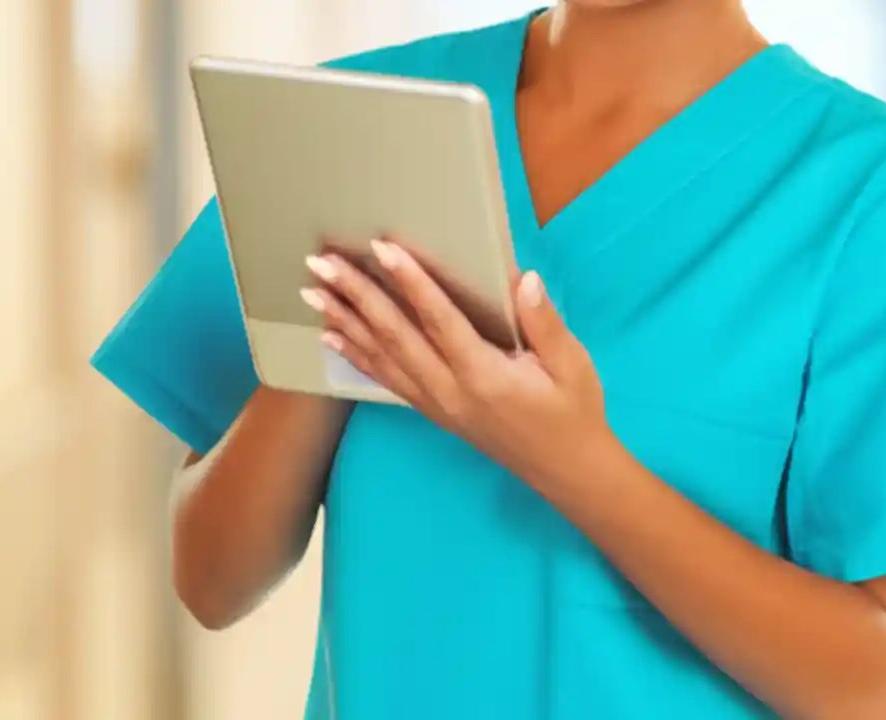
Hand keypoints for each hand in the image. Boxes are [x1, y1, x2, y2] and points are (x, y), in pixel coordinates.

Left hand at [300, 238, 614, 487]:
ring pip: (382, 358)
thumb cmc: (573, 412)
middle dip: (356, 296)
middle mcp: (450, 391)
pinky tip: (333, 337)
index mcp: (485, 375)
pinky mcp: (434, 412)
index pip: (438, 320)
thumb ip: (544, 323)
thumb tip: (523, 279)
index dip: (409, 282)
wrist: (566, 470)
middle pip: (394, 336)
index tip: (381, 249)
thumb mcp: (572, 365)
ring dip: (345, 322)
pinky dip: (357, 355)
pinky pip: (387, 380)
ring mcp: (437, 404)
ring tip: (312, 293)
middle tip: (321, 263)